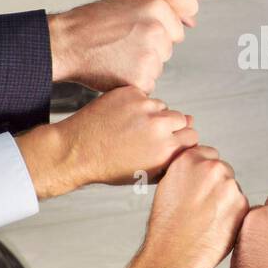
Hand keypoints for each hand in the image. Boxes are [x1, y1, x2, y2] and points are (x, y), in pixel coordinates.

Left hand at [17, 86, 197, 195]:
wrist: (75, 152)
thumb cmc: (109, 167)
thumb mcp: (145, 174)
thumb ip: (171, 159)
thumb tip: (189, 140)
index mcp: (167, 149)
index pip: (192, 136)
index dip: (181, 139)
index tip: (169, 141)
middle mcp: (159, 126)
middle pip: (182, 118)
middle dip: (171, 125)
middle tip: (151, 133)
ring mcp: (144, 107)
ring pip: (162, 105)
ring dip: (153, 113)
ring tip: (132, 126)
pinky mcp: (129, 94)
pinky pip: (143, 95)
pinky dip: (136, 103)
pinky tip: (121, 116)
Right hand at [48, 0, 183, 92]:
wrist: (65, 42)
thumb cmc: (90, 23)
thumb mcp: (126, 3)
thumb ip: (153, 12)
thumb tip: (176, 24)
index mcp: (157, 7)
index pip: (175, 31)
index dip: (157, 37)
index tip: (137, 38)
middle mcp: (158, 29)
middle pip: (166, 51)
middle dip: (150, 54)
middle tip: (122, 50)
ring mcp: (150, 55)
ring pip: (157, 69)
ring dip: (141, 69)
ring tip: (115, 59)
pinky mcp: (141, 78)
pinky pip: (147, 86)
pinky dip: (133, 84)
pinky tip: (114, 72)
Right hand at [123, 146, 248, 267]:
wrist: (173, 256)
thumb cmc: (166, 227)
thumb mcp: (167, 187)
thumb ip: (186, 173)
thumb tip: (199, 169)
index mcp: (188, 160)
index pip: (207, 154)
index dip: (203, 173)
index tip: (199, 185)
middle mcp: (211, 168)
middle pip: (223, 170)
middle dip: (217, 185)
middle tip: (203, 207)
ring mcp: (229, 186)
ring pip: (232, 189)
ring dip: (225, 201)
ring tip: (207, 220)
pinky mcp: (242, 205)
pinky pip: (241, 206)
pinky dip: (233, 216)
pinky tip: (216, 227)